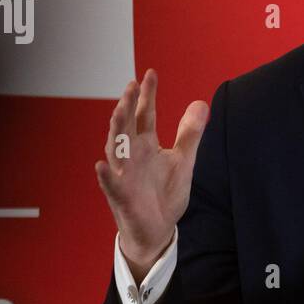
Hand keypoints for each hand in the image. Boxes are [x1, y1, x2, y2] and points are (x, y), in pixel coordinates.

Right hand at [95, 68, 208, 281]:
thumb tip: (201, 104)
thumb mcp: (183, 160)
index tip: (150, 74)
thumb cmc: (164, 194)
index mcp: (145, 145)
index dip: (147, 95)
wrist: (158, 229)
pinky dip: (106, 175)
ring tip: (119, 111)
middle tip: (132, 85)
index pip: (144, 114)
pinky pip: (110, 185)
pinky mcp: (121, 196)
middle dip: (128, 106)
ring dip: (116, 130)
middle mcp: (131, 155)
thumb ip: (189, 134)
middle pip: (127, 125)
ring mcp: (124, 175)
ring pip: (116, 148)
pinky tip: (102, 164)